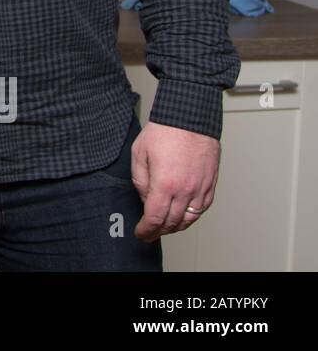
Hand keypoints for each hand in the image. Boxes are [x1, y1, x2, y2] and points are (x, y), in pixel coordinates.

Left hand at [131, 120, 219, 241]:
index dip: (146, 230)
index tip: (141, 233)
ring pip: (190, 219)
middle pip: (172, 222)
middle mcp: (185, 190)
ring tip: (165, 227)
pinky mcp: (211, 183)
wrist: (189, 117)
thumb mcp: (139, 154)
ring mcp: (201, 188)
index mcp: (165, 184)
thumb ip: (140, 181)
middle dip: (158, 231)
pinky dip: (192, 216)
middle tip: (149, 233)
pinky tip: (183, 215)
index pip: (154, 218)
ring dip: (176, 227)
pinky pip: (202, 208)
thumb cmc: (165, 131)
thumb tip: (146, 199)